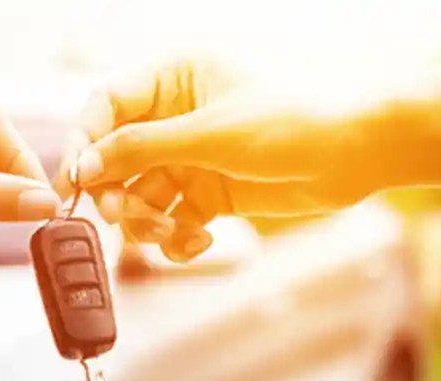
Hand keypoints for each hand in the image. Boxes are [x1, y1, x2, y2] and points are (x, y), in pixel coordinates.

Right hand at [55, 60, 381, 261]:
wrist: (365, 150)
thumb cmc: (299, 117)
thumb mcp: (211, 132)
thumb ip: (141, 149)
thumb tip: (85, 165)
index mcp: (174, 77)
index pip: (106, 106)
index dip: (85, 143)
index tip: (75, 181)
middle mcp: (177, 115)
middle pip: (117, 159)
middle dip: (118, 193)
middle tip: (127, 216)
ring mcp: (193, 156)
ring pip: (140, 195)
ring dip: (146, 221)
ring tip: (172, 231)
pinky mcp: (211, 192)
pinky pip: (171, 220)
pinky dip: (176, 237)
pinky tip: (198, 242)